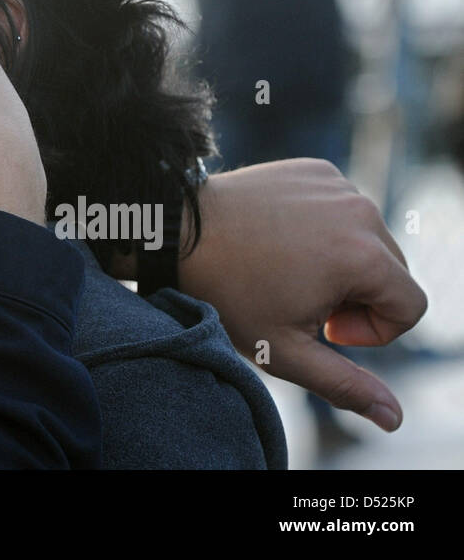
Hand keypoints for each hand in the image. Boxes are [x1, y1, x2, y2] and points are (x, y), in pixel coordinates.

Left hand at [181, 158, 427, 430]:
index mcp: (365, 255)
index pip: (411, 306)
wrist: (178, 231)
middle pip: (394, 272)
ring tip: (290, 271)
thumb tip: (393, 419)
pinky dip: (325, 228)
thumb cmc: (227, 292)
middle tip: (302, 301)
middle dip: (360, 296)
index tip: (325, 327)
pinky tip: (281, 239)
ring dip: (343, 262)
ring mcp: (337, 185)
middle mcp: (361, 212)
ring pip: (369, 239)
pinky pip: (342, 209)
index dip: (374, 330)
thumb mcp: (284, 350)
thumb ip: (345, 386)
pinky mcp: (315, 169)